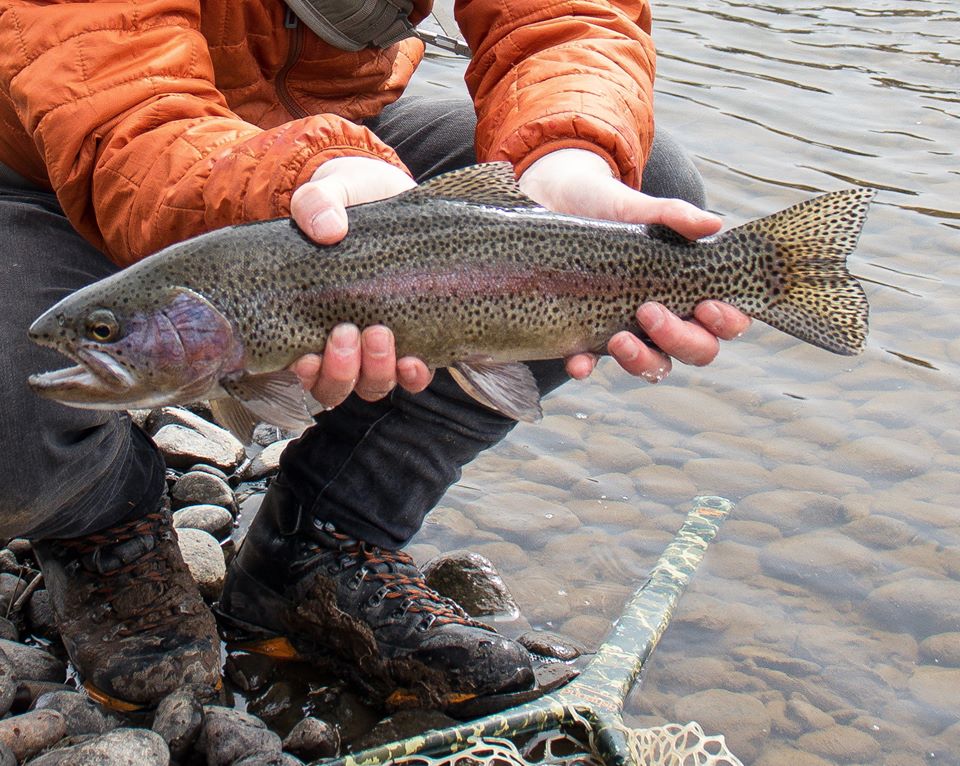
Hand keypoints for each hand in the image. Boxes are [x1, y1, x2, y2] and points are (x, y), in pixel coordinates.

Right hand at [288, 157, 431, 406]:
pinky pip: (414, 375)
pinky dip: (413, 376)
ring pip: (373, 384)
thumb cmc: (351, 199)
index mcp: (309, 317)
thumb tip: (327, 229)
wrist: (394, 193)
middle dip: (341, 370)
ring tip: (381, 334)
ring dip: (376, 371)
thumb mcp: (330, 190)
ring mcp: (381, 343)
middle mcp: (343, 342)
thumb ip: (316, 203)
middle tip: (348, 332)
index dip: (305, 374)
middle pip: (336, 385)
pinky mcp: (418, 336)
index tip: (306, 356)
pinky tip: (415, 361)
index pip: (301, 368)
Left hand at [518, 148, 750, 381]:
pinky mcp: (589, 337)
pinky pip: (593, 364)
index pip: (727, 321)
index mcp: (692, 289)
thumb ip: (672, 215)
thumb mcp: (636, 207)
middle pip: (697, 350)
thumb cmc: (609, 206)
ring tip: (619, 339)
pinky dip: (587, 367)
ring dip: (641, 360)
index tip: (705, 306)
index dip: (726, 322)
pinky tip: (578, 363)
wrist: (558, 202)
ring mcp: (633, 331)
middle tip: (649, 311)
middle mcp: (670, 318)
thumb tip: (712, 224)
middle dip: (680, 339)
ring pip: (655, 365)